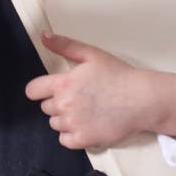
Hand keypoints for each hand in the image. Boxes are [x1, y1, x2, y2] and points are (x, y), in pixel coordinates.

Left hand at [25, 32, 159, 150]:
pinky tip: (87, 124)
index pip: (33, 91)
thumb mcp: (92, 54)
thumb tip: (43, 36)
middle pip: (46, 108)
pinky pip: (65, 140)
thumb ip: (65, 45)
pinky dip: (72, 134)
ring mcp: (74, 124)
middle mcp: (64, 105)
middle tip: (80, 97)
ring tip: (86, 110)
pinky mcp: (84, 140)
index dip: (40, 89)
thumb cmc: (118, 74)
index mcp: (63, 83)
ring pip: (55, 124)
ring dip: (65, 119)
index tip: (51, 89)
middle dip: (58, 102)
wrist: (142, 99)